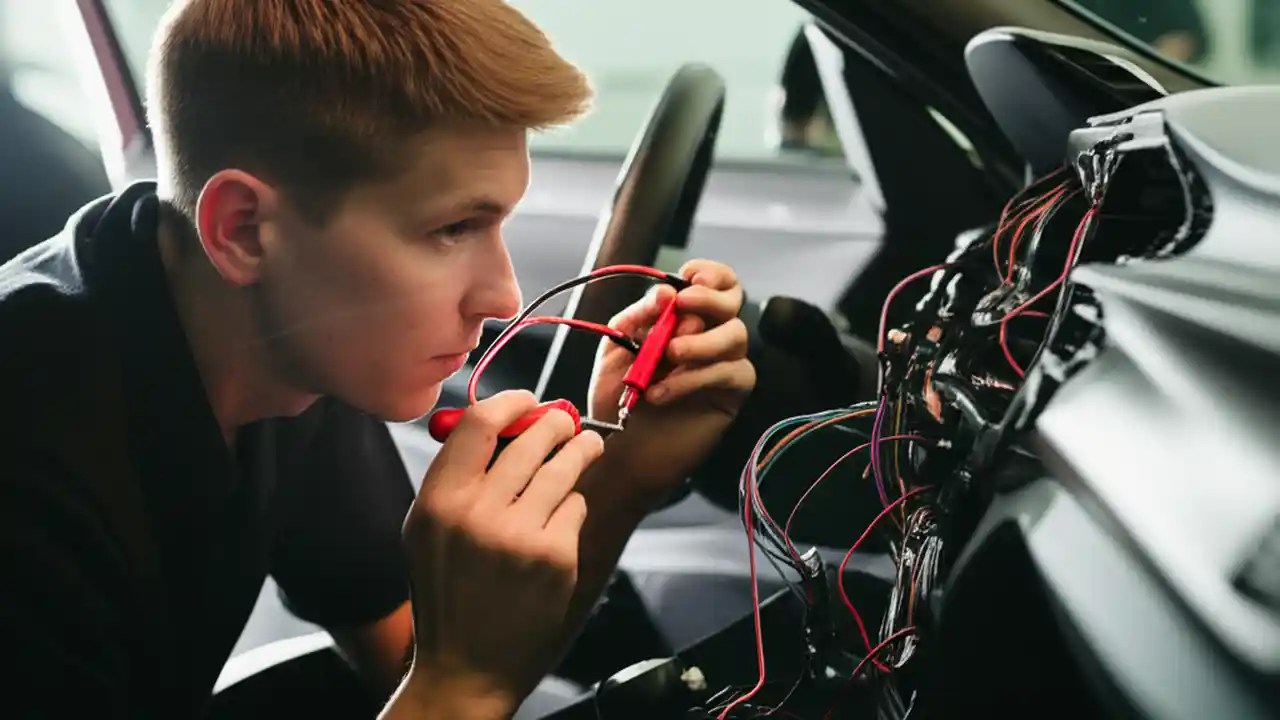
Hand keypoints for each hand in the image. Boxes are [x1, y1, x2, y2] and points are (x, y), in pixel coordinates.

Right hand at [400, 390, 603, 715]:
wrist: (466, 665)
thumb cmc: (447, 591)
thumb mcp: (425, 530)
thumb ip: (454, 476)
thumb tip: (500, 422)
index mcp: (437, 502)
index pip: (480, 423)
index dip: (511, 402)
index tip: (528, 400)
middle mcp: (477, 514)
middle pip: (532, 438)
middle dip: (558, 422)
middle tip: (567, 421)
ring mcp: (519, 536)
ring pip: (563, 467)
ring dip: (580, 450)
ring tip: (587, 446)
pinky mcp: (555, 557)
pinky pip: (574, 507)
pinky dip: (571, 506)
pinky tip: (561, 517)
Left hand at [588, 260, 754, 502]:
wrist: (620, 449)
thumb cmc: (617, 397)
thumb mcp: (616, 347)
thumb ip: (639, 317)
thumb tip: (665, 292)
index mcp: (683, 316)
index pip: (715, 281)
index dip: (710, 273)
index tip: (688, 278)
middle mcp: (709, 334)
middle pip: (733, 300)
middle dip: (709, 299)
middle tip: (682, 307)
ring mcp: (723, 363)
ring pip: (736, 334)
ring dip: (700, 341)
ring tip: (669, 355)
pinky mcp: (731, 394)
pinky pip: (731, 372)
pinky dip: (695, 377)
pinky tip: (663, 392)